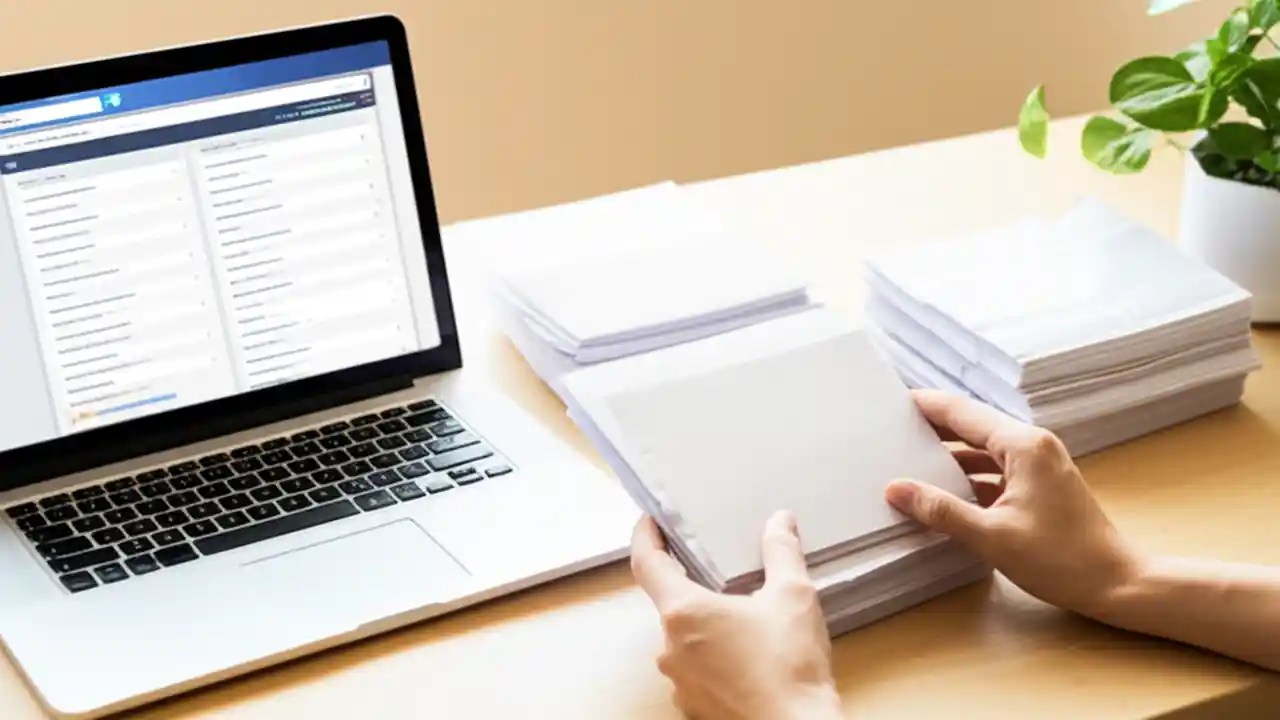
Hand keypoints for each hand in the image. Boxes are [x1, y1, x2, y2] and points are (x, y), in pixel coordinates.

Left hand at [630, 513, 842, 719]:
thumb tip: (779, 522)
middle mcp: (671, 648)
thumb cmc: (790, 669)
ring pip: (685, 641)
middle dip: (696, 587)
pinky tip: (748, 660)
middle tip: (725, 575)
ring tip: (746, 623)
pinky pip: (697, 672)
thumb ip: (782, 552)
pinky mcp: (693, 707)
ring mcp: (680, 683)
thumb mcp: (793, 596)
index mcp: (684, 613)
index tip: (650, 522)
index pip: (646, 563)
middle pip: (671, 603)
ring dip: (708, 628)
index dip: (645, 536)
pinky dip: (715, 660)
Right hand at [885, 389, 1146, 617]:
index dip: (926, 405)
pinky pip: (996, 469)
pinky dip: (970, 475)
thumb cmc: (1060, 559)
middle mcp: (1032, 445)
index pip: (963, 412)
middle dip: (934, 427)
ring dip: (951, 454)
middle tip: (892, 429)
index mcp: (1022, 445)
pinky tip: (945, 490)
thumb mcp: (991, 536)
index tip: (891, 402)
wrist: (1117, 583)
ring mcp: (1040, 464)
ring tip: (910, 458)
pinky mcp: (1042, 484)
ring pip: (984, 448)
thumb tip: (896, 488)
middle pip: (973, 425)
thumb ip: (940, 510)